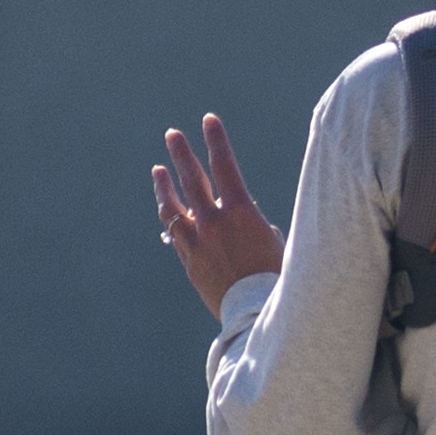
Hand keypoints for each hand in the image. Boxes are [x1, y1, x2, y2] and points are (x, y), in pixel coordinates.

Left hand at [151, 113, 286, 315]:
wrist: (257, 313)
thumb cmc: (277, 277)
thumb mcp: (275, 242)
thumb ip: (256, 224)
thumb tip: (246, 221)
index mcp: (241, 212)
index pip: (225, 165)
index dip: (216, 140)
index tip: (209, 120)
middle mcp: (214, 222)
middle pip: (193, 179)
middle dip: (182, 153)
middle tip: (172, 135)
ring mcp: (197, 242)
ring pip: (173, 207)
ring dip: (165, 186)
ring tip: (158, 170)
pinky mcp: (190, 262)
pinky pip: (175, 234)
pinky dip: (171, 220)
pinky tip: (167, 211)